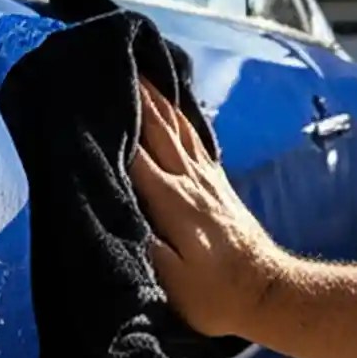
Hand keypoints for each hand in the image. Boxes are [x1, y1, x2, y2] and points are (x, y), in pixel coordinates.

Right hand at [130, 81, 293, 337]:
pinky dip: (178, 113)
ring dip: (156, 96)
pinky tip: (171, 102)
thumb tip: (112, 206)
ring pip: (177, 125)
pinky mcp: (217, 182)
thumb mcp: (171, 280)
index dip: (110, 123)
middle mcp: (189, 180)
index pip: (133, 152)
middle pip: (156, 126)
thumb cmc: (214, 294)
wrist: (268, 293)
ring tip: (136, 69)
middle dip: (133, 93)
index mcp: (171, 200)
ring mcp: (206, 178)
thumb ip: (141, 239)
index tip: (89, 96)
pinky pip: (193, 136)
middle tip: (109, 62)